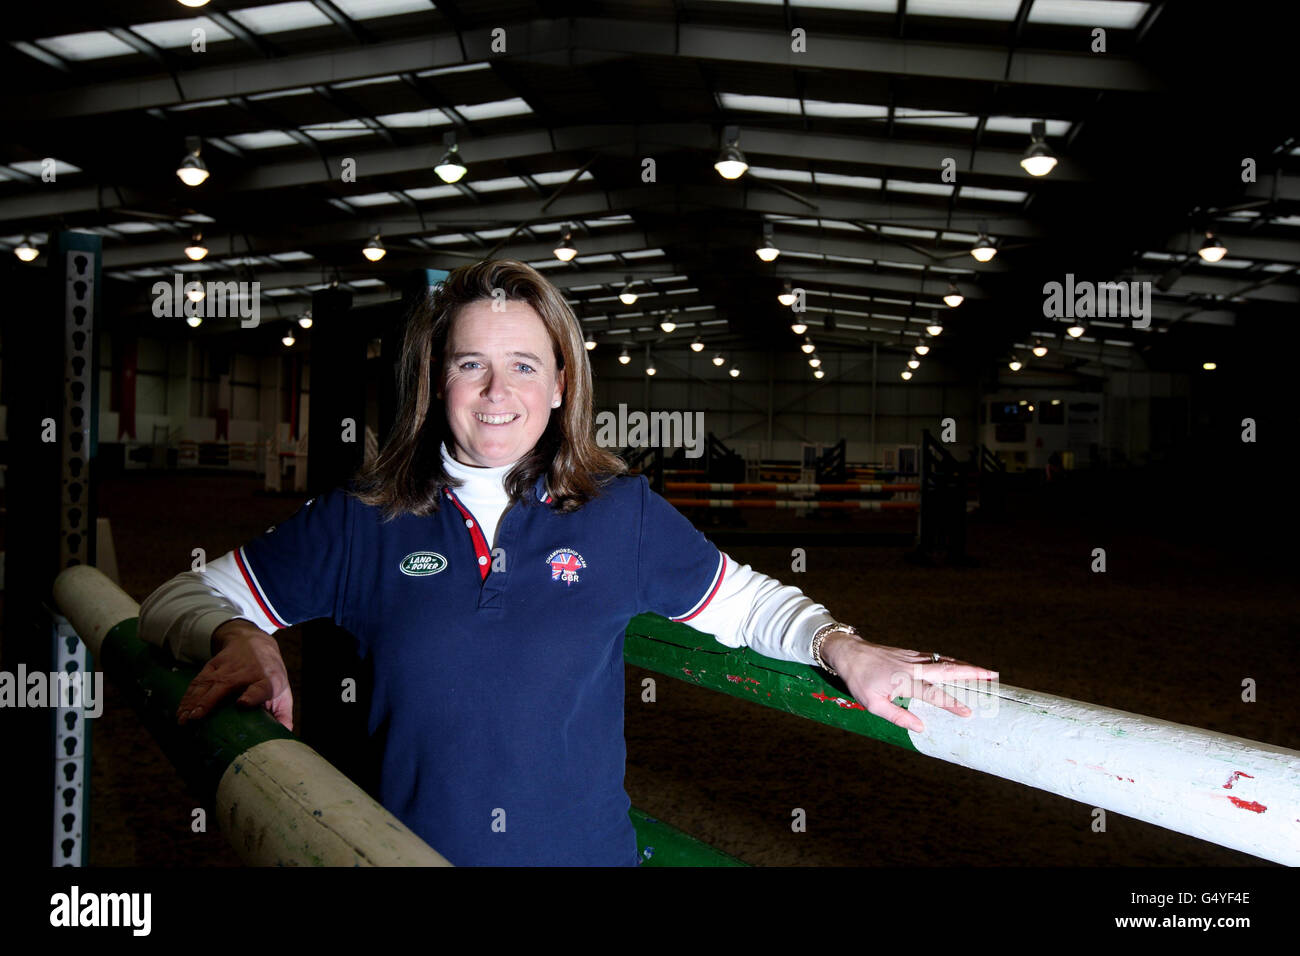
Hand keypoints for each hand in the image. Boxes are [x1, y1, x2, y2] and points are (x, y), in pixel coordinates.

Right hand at [177, 620, 293, 730]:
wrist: (253, 642)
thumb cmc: (269, 673)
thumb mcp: (282, 691)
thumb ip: (283, 715)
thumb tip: (283, 737)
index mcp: (266, 681)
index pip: (260, 689)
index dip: (252, 696)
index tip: (243, 703)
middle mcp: (245, 673)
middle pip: (224, 686)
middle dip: (208, 702)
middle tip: (196, 719)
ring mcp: (226, 669)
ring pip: (206, 685)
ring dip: (192, 702)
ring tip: (183, 720)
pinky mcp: (211, 667)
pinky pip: (196, 683)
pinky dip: (187, 697)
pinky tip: (180, 711)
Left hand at [821, 631, 996, 734]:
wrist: (850, 653)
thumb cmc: (860, 682)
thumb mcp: (872, 705)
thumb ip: (897, 716)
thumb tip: (921, 727)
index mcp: (904, 682)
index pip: (933, 694)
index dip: (951, 704)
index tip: (969, 713)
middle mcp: (912, 668)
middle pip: (947, 669)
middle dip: (971, 673)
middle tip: (993, 676)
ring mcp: (913, 658)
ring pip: (944, 661)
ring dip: (966, 666)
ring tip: (987, 671)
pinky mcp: (911, 654)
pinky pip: (936, 657)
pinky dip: (952, 661)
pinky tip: (962, 665)